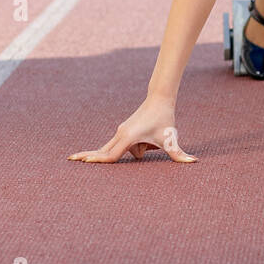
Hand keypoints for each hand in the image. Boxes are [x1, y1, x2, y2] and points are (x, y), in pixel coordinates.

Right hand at [68, 96, 196, 163]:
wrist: (159, 100)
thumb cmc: (165, 120)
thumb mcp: (172, 139)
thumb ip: (180, 154)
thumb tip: (194, 162)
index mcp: (129, 137)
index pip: (112, 155)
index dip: (99, 161)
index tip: (85, 163)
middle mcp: (121, 134)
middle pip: (103, 151)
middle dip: (87, 156)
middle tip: (70, 160)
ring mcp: (120, 132)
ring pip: (122, 150)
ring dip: (140, 150)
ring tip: (154, 136)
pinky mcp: (123, 131)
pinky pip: (124, 145)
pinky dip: (135, 147)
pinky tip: (149, 134)